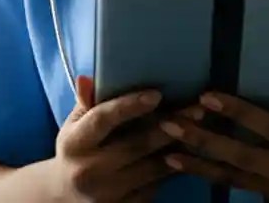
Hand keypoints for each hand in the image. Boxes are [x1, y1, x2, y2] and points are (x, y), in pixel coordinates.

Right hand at [49, 76, 194, 202]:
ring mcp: (108, 194)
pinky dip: (175, 169)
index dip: (129, 106)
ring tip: (201, 128)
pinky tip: (191, 154)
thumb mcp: (74, 126)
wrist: (67, 197)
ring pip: (153, 168)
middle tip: (196, 109)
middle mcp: (89, 171)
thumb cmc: (76, 152)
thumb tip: (87, 77)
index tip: (156, 94)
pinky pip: (157, 187)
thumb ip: (85, 103)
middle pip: (136, 145)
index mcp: (74, 144)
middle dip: (170, 125)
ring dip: (179, 148)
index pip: (102, 120)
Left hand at [158, 80, 268, 201]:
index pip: (266, 127)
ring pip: (233, 178)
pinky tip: (191, 171)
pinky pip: (239, 190)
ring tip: (168, 155)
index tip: (207, 96)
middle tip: (170, 124)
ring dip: (199, 166)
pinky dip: (214, 180)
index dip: (237, 111)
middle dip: (203, 140)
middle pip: (239, 155)